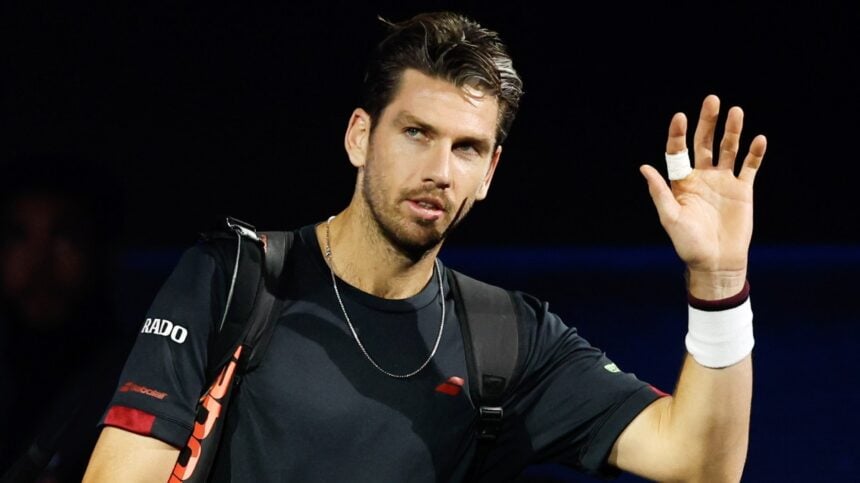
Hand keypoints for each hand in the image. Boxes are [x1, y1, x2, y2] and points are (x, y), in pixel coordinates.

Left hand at [640, 95, 766, 298]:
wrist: (716, 262)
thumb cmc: (688, 244)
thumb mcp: (671, 218)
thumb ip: (659, 193)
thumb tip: (644, 168)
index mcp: (681, 181)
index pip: (678, 151)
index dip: (678, 134)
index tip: (680, 116)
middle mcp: (701, 176)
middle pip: (704, 142)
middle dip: (707, 122)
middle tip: (712, 100)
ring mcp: (723, 181)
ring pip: (728, 149)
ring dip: (732, 131)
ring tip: (736, 111)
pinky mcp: (743, 189)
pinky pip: (750, 166)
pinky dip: (755, 153)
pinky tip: (759, 139)